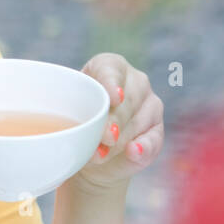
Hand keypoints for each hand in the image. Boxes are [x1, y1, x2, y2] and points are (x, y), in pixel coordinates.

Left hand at [70, 53, 164, 194]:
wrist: (88, 152)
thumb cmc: (76, 122)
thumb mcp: (67, 113)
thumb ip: (69, 114)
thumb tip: (77, 128)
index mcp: (109, 68)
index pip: (111, 70)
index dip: (112, 82)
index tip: (114, 98)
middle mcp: (135, 82)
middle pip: (127, 100)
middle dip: (114, 121)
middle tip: (103, 137)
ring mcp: (150, 106)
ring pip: (137, 122)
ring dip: (119, 141)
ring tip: (100, 155)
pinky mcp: (156, 132)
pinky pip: (152, 140)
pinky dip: (142, 148)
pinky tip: (133, 151)